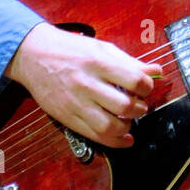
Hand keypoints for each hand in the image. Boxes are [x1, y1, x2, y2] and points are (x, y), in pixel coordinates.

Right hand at [5, 21, 159, 147]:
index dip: (147, 87)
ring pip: (109, 126)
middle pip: (124, 105)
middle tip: (140, 105)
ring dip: (127, 127)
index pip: (134, 80)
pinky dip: (113, 141)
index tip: (146, 88)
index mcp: (98, 62)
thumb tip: (156, 71)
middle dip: (140, 109)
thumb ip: (130, 62)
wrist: (32, 55)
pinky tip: (123, 137)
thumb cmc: (69, 49)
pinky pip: (94, 136)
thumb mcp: (101, 48)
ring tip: (129, 120)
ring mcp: (76, 103)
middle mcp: (87, 84)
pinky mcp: (67, 117)